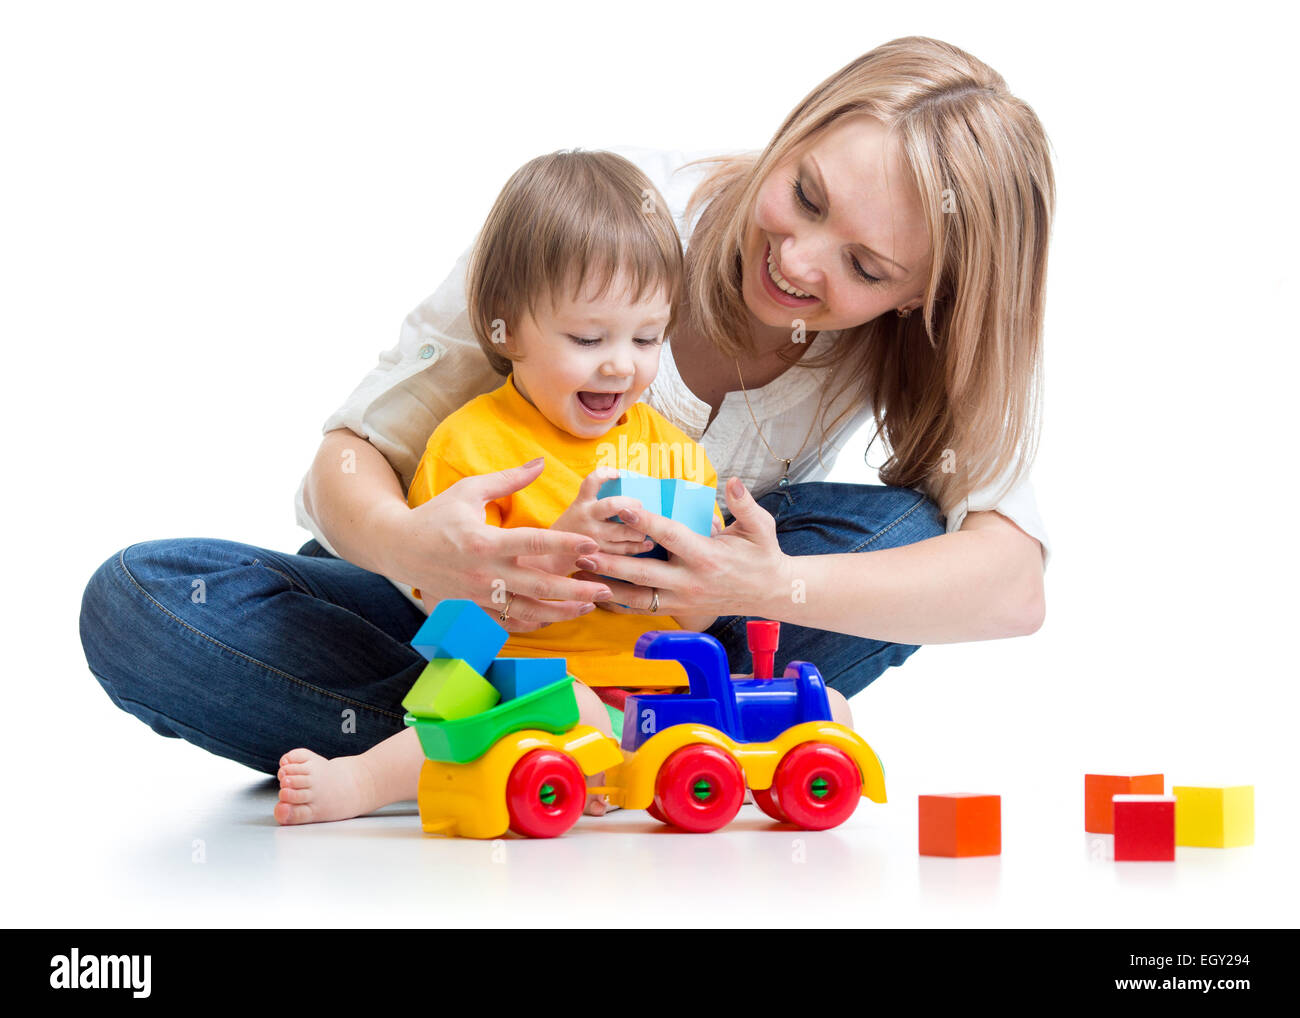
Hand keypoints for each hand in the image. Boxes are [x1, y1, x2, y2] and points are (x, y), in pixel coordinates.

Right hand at [393, 458, 613, 631]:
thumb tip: (541, 462)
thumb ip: (508, 480)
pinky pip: (508, 622)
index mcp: (484, 541)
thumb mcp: (469, 491)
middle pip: (539, 586)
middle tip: (605, 586)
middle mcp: (483, 573)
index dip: (566, 544)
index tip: (592, 544)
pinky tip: (556, 616)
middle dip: (576, 589)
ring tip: (589, 605)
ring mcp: (478, 596)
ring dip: (562, 611)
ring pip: (528, 611)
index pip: (534, 543)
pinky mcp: (473, 609)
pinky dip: (534, 622)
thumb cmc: (435, 516)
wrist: (398, 549)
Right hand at [551, 466, 656, 557]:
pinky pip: (622, 550)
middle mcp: (586, 517)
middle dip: (632, 505)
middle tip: (641, 507)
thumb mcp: (578, 511)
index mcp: (581, 503)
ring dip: (639, 530)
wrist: (552, 556)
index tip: (617, 473)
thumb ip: (598, 503)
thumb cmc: (572, 529)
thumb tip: (630, 497)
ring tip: (648, 529)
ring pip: (622, 531)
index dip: (605, 474)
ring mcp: (592, 537)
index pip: (591, 482)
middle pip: (613, 505)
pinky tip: (647, 544)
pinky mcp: (598, 554)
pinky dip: (638, 547)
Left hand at [572, 476, 788, 618]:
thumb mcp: (760, 527)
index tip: (623, 509)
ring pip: (638, 597)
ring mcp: (683, 600)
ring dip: (609, 586)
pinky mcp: (679, 612)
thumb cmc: (763, 555)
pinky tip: (599, 594)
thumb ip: (744, 504)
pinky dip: (620, 604)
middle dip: (612, 563)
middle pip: (644, 573)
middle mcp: (691, 582)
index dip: (646, 523)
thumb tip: (732, 480)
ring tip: (582, 574)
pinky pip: (644, 610)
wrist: (771, 594)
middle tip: (584, 551)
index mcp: (708, 556)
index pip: (671, 537)